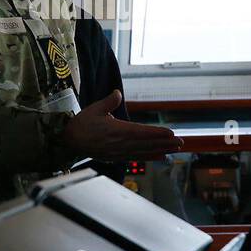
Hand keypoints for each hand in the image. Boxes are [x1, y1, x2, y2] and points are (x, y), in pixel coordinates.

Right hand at [60, 90, 183, 160]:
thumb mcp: (94, 109)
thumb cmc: (82, 124)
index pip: (141, 133)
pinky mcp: (117, 157)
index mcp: (116, 131)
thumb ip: (109, 101)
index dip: (157, 133)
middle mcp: (120, 144)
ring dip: (161, 150)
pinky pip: (137, 157)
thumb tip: (118, 93)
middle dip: (165, 143)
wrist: (69, 142)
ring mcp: (119, 152)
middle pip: (147, 144)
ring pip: (144, 152)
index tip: (171, 133)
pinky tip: (161, 156)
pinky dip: (150, 157)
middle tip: (181, 143)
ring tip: (175, 149)